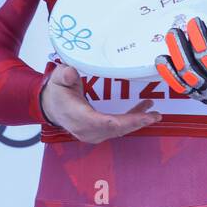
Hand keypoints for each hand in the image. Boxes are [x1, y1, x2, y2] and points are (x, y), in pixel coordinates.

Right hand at [38, 63, 161, 144]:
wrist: (52, 107)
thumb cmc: (57, 92)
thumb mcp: (58, 79)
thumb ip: (64, 75)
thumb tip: (70, 73)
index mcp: (77, 116)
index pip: (102, 122)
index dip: (122, 121)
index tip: (140, 118)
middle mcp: (87, 129)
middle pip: (116, 129)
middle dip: (136, 122)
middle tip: (154, 115)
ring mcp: (93, 133)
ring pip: (120, 130)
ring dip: (137, 121)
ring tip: (155, 113)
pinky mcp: (99, 132)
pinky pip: (119, 128)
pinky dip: (132, 120)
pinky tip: (144, 110)